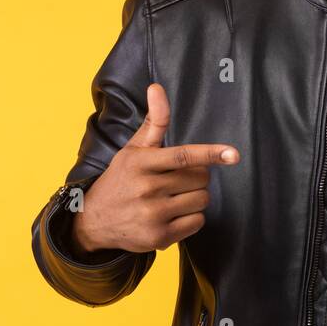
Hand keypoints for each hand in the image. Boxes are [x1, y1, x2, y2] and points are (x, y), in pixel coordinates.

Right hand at [71, 82, 240, 252]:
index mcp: (141, 163)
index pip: (183, 156)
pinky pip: (197, 222)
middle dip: (196, 177)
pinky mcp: (158, 238)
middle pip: (201, 179)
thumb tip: (157, 88)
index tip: (233, 154)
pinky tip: (172, 215)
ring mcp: (152, 215)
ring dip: (195, 198)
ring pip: (202, 200)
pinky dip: (191, 218)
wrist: (93, 221)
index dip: (211, 153)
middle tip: (176, 181)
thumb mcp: (134, 150)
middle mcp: (146, 189)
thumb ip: (154, 122)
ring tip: (172, 198)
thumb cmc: (121, 179)